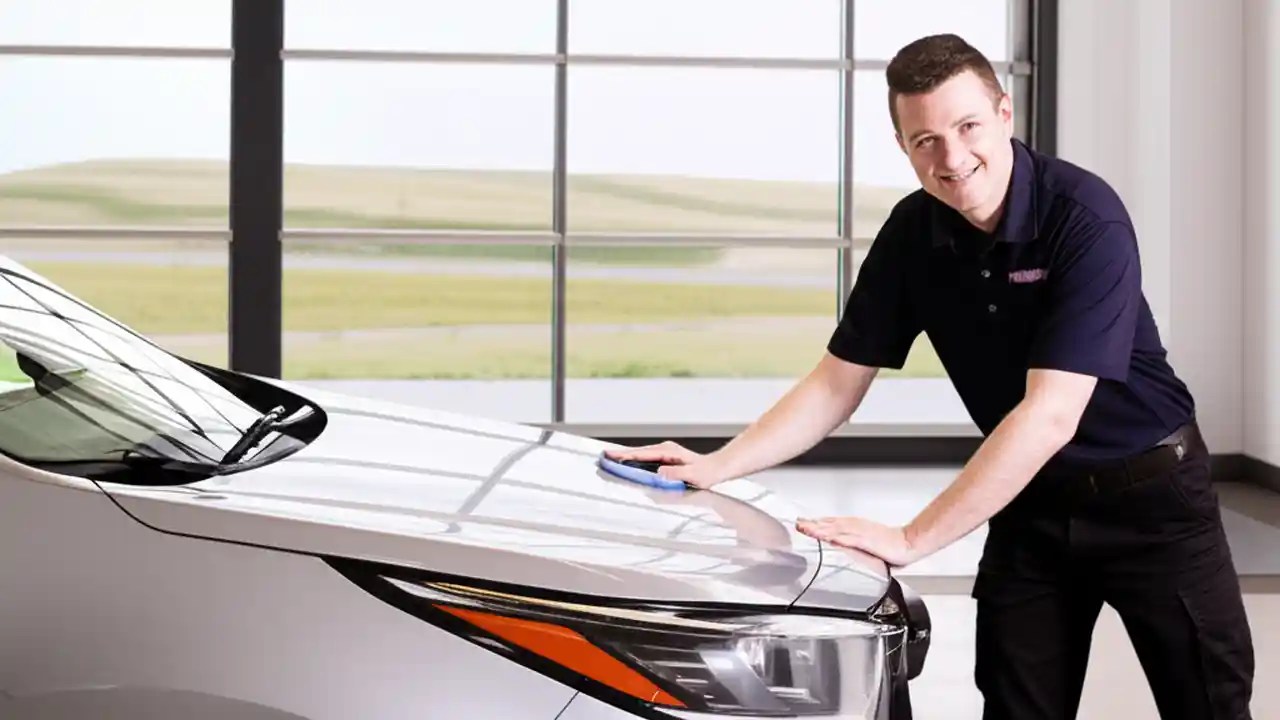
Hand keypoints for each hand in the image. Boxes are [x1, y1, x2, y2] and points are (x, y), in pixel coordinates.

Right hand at [603, 441, 729, 490]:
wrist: (719, 467)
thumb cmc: (707, 473)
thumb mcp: (694, 475)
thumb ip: (676, 474)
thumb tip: (659, 472)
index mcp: (668, 452)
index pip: (642, 454)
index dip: (625, 456)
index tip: (611, 456)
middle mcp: (665, 449)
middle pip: (638, 452)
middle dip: (620, 454)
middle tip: (603, 456)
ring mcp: (665, 453)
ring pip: (641, 454)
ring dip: (626, 456)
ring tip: (610, 459)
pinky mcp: (666, 458)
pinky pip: (646, 458)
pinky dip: (634, 460)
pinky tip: (628, 464)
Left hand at [795, 516, 921, 566]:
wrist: (908, 544)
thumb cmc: (892, 545)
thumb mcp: (870, 546)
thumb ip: (856, 547)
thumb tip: (844, 550)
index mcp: (856, 527)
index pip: (832, 523)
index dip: (817, 523)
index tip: (803, 523)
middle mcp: (856, 526)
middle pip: (829, 523)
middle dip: (812, 523)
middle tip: (798, 523)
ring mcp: (860, 532)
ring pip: (834, 528)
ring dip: (818, 528)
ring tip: (804, 527)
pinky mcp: (865, 540)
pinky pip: (846, 537)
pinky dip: (834, 536)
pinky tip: (824, 536)